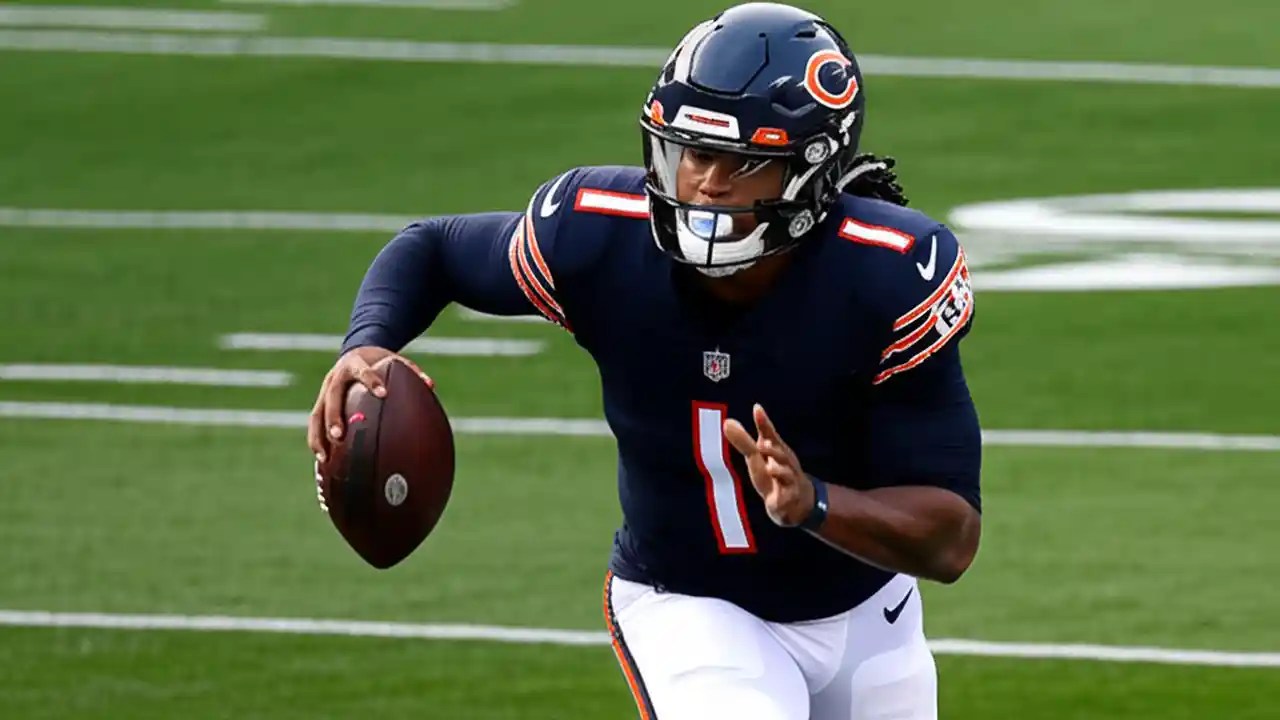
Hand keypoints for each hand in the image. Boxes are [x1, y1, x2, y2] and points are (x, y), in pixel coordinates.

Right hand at [306, 346, 432, 462]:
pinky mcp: (320, 401)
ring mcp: (325, 389)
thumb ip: (411, 371)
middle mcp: (336, 376)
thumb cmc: (379, 361)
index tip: (383, 393)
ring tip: (324, 457)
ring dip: (319, 435)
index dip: (372, 381)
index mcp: (355, 363)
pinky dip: (316, 440)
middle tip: (339, 435)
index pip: (363, 370)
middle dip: (334, 416)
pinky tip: (322, 460)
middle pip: (332, 396)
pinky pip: (315, 422)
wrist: (356, 352)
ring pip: (317, 413)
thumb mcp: (394, 361)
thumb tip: (431, 385)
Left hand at [723, 404, 814, 526]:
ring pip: (787, 474)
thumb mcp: (758, 457)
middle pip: (781, 453)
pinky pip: (788, 496)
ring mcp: (790, 480)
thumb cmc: (775, 473)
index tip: (757, 409)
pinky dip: (783, 494)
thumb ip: (744, 441)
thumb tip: (727, 422)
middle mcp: (785, 462)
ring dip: (779, 470)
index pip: (770, 435)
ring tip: (770, 467)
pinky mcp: (790, 498)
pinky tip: (775, 496)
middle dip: (773, 449)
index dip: (764, 423)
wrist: (797, 501)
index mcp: (776, 450)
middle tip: (762, 444)